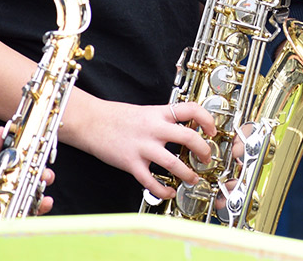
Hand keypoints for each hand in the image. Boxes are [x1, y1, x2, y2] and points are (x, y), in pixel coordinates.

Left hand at [0, 126, 53, 214]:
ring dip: (43, 200)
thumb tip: (1, 130)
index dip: (43, 163)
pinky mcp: (6, 210)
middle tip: (45, 177)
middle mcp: (19, 181)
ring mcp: (14, 196)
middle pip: (38, 181)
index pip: (36, 164)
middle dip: (46, 179)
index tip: (44, 162)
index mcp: (18, 165)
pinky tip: (33, 212)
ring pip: (34, 199)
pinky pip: (20, 214)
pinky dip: (29, 215)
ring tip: (45, 200)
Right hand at [69, 98, 219, 200]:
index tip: (212, 129)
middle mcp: (154, 129)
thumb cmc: (116, 117)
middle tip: (207, 157)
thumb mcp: (145, 111)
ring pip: (173, 162)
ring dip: (187, 173)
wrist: (90, 121)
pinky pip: (150, 181)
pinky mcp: (131, 163)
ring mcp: (142, 147)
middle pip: (188, 137)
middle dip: (203, 150)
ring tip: (192, 178)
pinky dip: (162, 190)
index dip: (207, 119)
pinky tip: (168, 192)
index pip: (191, 109)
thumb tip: (182, 127)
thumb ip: (163, 119)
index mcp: (159, 113)